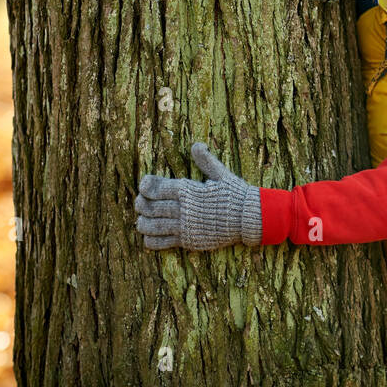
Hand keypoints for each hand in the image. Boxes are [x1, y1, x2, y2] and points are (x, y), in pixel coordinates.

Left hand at [135, 142, 261, 249]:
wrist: (249, 218)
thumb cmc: (235, 194)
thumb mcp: (221, 173)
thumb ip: (205, 159)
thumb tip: (196, 144)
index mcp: (188, 190)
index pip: (157, 188)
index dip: (145, 186)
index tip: (143, 185)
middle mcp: (183, 209)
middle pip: (151, 207)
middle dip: (140, 204)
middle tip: (138, 202)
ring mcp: (185, 227)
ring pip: (153, 226)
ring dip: (142, 223)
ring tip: (140, 221)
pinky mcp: (188, 241)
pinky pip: (163, 243)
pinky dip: (151, 241)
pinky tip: (148, 238)